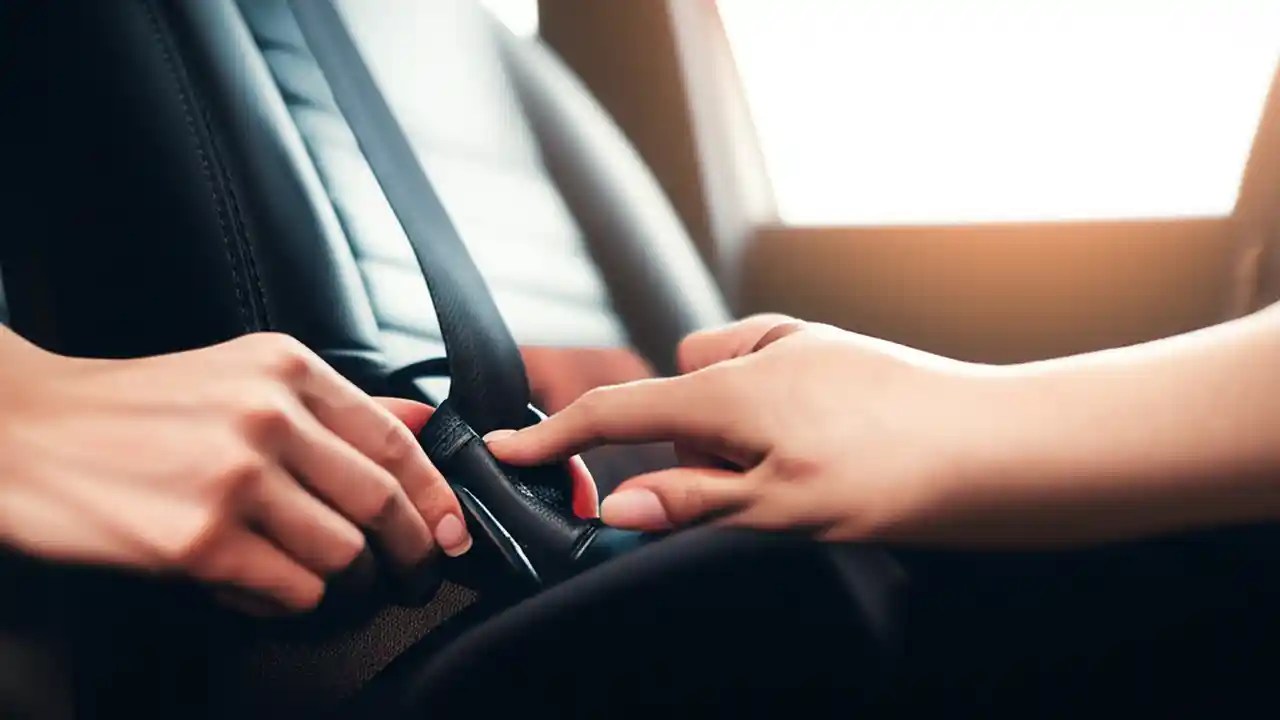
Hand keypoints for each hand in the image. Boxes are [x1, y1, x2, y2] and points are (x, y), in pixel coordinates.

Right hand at [0, 330, 470, 613]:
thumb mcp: (240, 375)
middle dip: (413, 552)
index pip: (395, 440)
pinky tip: (272, 589)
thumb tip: (422, 422)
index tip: (453, 530)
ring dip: (352, 584)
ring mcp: (235, 479)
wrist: (25, 432)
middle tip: (416, 575)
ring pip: (346, 556)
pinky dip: (296, 603)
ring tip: (334, 584)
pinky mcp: (201, 541)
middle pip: (382, 504)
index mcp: (286, 369)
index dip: (438, 495)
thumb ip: (335, 402)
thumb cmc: (134, 408)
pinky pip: (293, 591)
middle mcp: (268, 417)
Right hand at [487, 314, 987, 542]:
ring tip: (784, 467)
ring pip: (714, 384)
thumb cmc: (898, 477)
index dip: (556, 435)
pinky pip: (758, 363)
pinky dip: (755, 397)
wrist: (994, 446)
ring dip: (719, 427)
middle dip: (675, 451)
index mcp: (735, 392)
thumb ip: (692, 502)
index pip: (619, 413)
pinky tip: (798, 427)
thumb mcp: (784, 508)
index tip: (508, 447)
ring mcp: (795, 345)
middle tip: (732, 494)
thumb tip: (617, 507)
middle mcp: (757, 354)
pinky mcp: (826, 348)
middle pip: (669, 405)